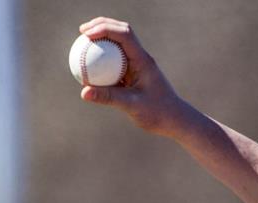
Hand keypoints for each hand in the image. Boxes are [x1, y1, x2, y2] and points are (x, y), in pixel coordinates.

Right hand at [76, 18, 189, 136]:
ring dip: (102, 39)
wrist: (175, 121)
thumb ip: (108, 98)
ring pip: (118, 44)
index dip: (104, 28)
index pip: (124, 34)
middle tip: (82, 31)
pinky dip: (102, 58)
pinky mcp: (134, 74)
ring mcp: (137, 65)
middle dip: (101, 26)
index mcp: (143, 60)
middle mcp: (140, 58)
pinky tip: (88, 66)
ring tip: (82, 42)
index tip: (87, 34)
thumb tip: (83, 92)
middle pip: (120, 32)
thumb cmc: (158, 114)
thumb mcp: (132, 106)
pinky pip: (116, 61)